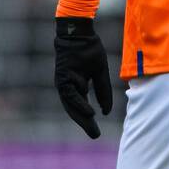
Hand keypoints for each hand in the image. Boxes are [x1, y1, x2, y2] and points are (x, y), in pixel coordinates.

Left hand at [54, 17, 112, 138]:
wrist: (80, 32)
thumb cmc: (88, 49)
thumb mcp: (99, 72)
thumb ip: (102, 90)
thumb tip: (106, 111)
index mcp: (76, 85)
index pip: (81, 106)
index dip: (87, 119)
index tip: (96, 131)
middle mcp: (68, 86)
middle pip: (75, 109)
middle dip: (85, 123)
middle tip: (95, 135)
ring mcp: (64, 82)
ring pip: (71, 105)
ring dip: (82, 117)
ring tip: (92, 128)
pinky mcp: (62, 77)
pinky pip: (71, 95)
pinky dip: (80, 104)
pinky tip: (90, 112)